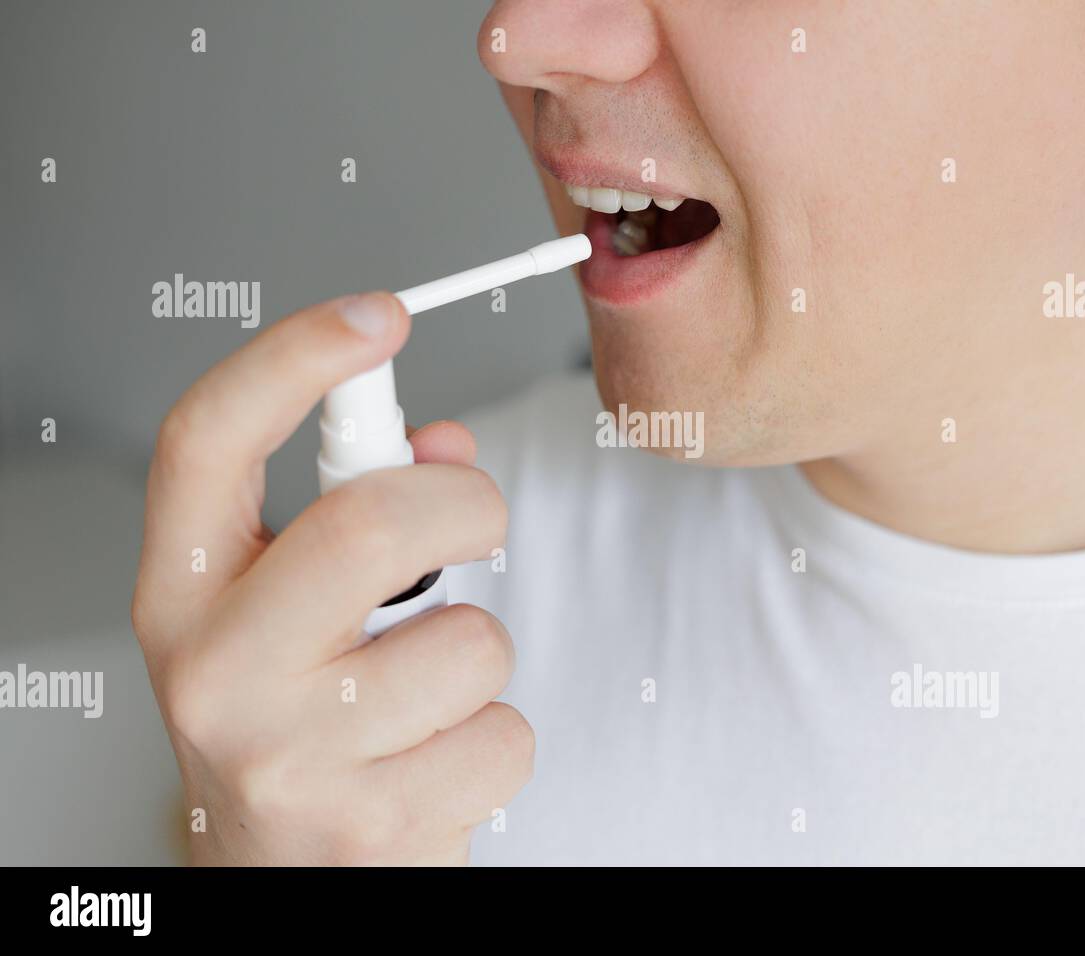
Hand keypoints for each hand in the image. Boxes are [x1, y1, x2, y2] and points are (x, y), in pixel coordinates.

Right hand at [131, 292, 532, 864]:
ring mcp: (287, 752)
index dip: (293, 358)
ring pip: (469, 638)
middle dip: (464, 503)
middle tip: (474, 517)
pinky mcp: (369, 821)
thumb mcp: (289, 616)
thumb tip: (444, 446)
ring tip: (426, 694)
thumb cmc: (298, 728)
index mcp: (185, 594)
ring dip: (480, 653)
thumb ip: (357, 513)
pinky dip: (496, 739)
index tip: (377, 316)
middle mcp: (215, 670)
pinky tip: (436, 762)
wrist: (287, 882)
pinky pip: (503, 731)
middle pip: (371, 521)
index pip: (206, 441)